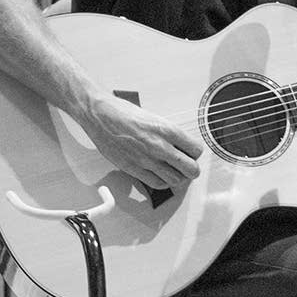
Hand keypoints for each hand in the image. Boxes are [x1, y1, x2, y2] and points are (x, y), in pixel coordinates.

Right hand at [77, 94, 202, 192]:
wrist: (100, 115)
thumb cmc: (123, 112)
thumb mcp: (153, 117)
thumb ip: (168, 133)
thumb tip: (180, 145)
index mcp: (166, 129)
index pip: (196, 149)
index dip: (195, 153)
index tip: (191, 153)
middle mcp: (159, 146)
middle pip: (190, 168)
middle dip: (192, 169)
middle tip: (188, 166)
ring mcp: (146, 159)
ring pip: (176, 180)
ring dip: (178, 177)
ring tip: (174, 171)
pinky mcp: (134, 169)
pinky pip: (157, 183)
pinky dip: (163, 182)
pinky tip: (161, 175)